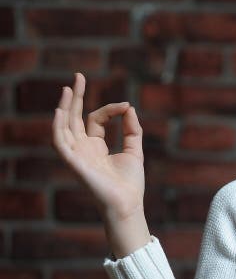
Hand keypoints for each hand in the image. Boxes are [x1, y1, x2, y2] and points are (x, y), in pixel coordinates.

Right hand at [51, 72, 144, 221]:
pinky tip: (60, 111)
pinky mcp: (74, 163)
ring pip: (64, 126)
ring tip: (68, 88)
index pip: (96, 119)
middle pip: (74, 117)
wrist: (128, 203)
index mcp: (96, 145)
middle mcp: (83, 148)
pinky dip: (58, 127)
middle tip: (78, 76)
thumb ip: (132, 130)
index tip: (126, 106)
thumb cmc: (130, 182)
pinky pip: (60, 143)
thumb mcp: (134, 150)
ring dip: (65, 107)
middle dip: (75, 97)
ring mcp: (77, 155)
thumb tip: (129, 107)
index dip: (110, 109)